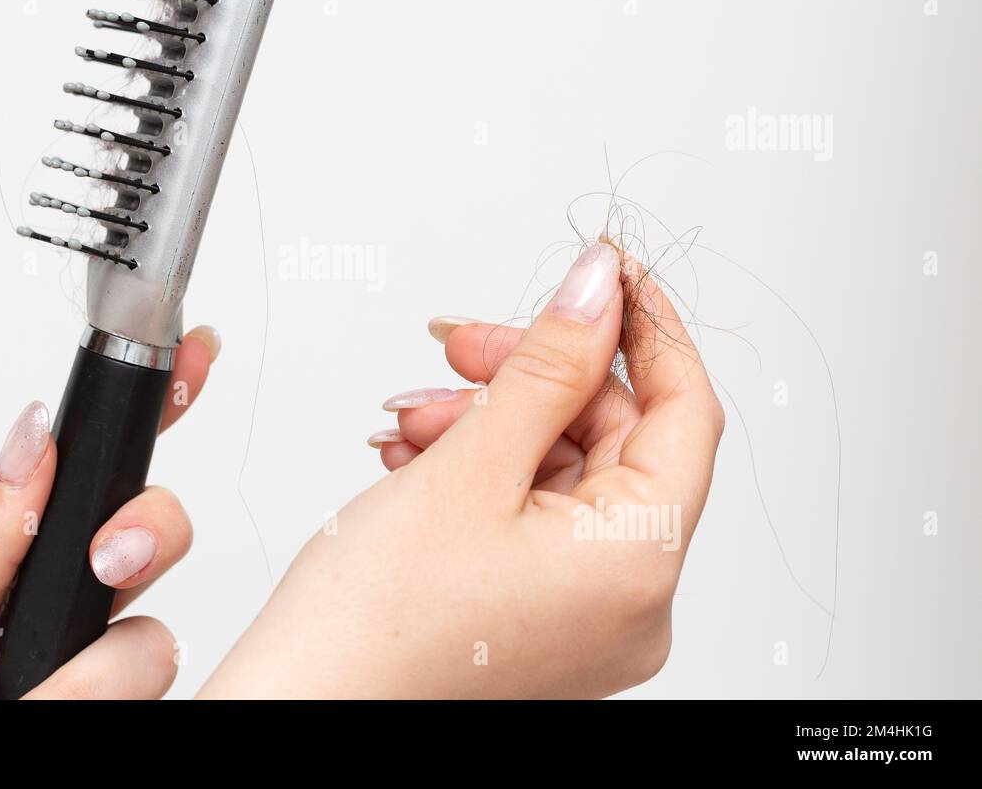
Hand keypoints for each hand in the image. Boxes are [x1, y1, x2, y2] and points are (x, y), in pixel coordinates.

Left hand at [0, 326, 219, 698]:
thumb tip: (33, 432)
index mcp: (14, 554)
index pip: (92, 463)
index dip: (149, 402)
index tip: (192, 352)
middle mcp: (72, 595)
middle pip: (154, 527)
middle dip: (143, 536)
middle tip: (104, 567)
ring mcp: (105, 651)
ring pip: (154, 622)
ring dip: (96, 663)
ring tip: (35, 693)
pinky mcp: (131, 695)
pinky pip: (157, 676)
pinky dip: (102, 698)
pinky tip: (64, 706)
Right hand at [200, 244, 722, 697]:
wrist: (297, 709)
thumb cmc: (370, 628)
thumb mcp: (467, 465)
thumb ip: (547, 364)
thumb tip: (600, 289)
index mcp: (637, 567)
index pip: (685, 411)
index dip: (644, 328)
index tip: (605, 273)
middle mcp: (630, 604)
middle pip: (610, 437)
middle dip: (528, 379)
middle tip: (462, 345)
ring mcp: (587, 615)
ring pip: (562, 471)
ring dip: (488, 423)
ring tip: (414, 420)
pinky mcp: (542, 615)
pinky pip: (534, 514)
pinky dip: (480, 471)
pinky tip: (418, 455)